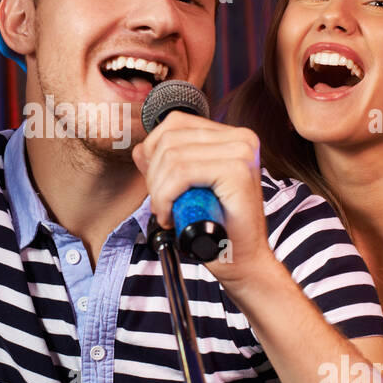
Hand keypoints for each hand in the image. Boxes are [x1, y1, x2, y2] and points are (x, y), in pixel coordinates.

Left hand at [132, 113, 273, 291]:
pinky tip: (170, 216)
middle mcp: (241, 138)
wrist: (241, 259)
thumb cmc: (216, 227)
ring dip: (159, 190)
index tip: (156, 184)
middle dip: (154, 175)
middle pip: (170, 139)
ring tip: (167, 213)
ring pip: (173, 157)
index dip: (153, 152)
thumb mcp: (187, 188)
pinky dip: (166, 197)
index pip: (175, 123)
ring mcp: (241, 152)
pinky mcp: (237, 171)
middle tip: (160, 204)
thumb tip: (141, 149)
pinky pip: (182, 173)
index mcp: (231, 136)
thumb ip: (166, 164)